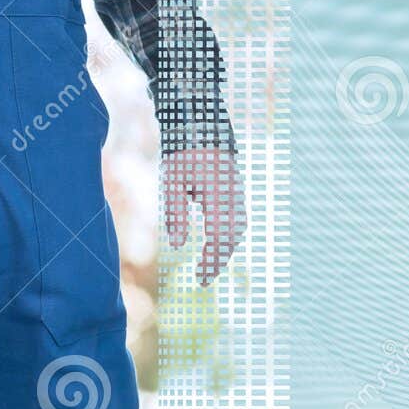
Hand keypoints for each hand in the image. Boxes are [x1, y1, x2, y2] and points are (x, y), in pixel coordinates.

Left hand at [162, 148, 243, 285]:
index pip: (218, 236)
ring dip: (225, 249)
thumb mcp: (172, 184)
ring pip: (237, 229)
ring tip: (209, 265)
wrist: (201, 130)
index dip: (211, 259)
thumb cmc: (182, 157)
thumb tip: (180, 245)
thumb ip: (176, 214)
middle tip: (203, 278)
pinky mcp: (235, 192)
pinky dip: (227, 236)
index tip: (200, 277)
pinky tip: (215, 246)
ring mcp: (237, 194)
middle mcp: (233, 196)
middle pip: (232, 236)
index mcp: (217, 195)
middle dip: (219, 259)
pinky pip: (237, 220)